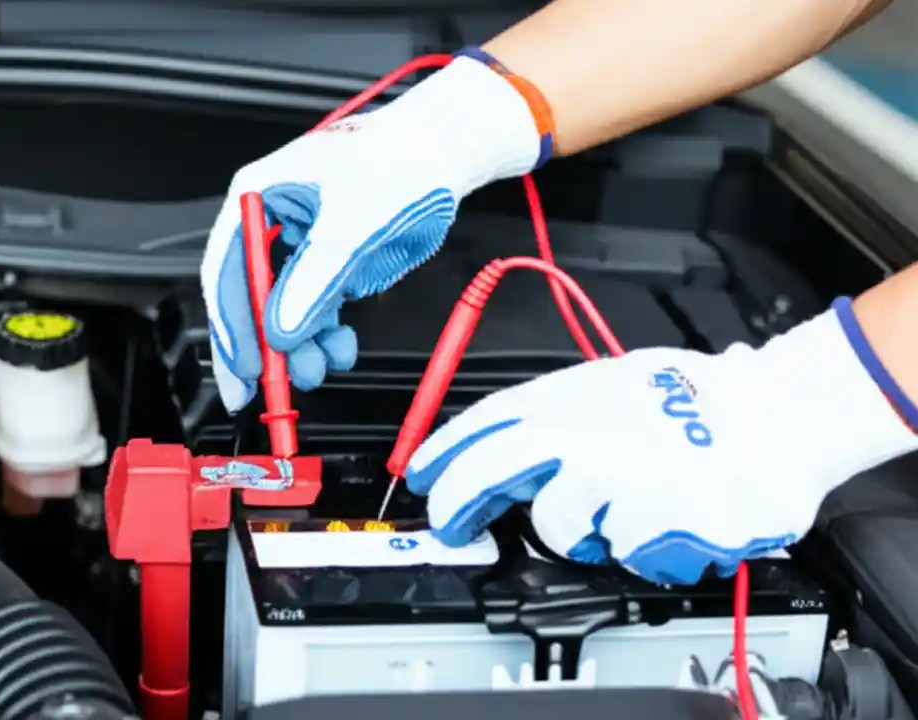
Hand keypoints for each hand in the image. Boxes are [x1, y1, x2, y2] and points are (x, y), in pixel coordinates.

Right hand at [200, 52, 550, 411]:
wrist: (446, 151)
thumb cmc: (399, 159)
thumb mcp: (353, 225)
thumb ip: (313, 282)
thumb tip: (280, 332)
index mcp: (257, 196)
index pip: (225, 270)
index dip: (230, 324)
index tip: (243, 368)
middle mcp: (270, 222)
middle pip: (248, 297)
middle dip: (263, 344)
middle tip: (267, 388)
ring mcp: (299, 245)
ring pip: (284, 310)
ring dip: (299, 346)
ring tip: (318, 369)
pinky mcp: (327, 263)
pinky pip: (315, 310)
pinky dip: (325, 335)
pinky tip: (339, 347)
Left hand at [405, 302, 917, 583]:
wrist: (777, 414)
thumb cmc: (697, 400)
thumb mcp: (611, 386)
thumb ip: (557, 415)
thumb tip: (502, 450)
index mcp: (571, 393)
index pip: (484, 421)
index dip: (441, 452)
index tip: (418, 473)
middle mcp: (581, 431)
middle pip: (490, 472)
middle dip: (459, 503)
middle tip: (451, 523)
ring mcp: (611, 477)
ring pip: (556, 524)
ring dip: (578, 528)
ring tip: (622, 506)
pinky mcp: (646, 521)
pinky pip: (618, 552)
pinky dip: (636, 544)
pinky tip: (662, 516)